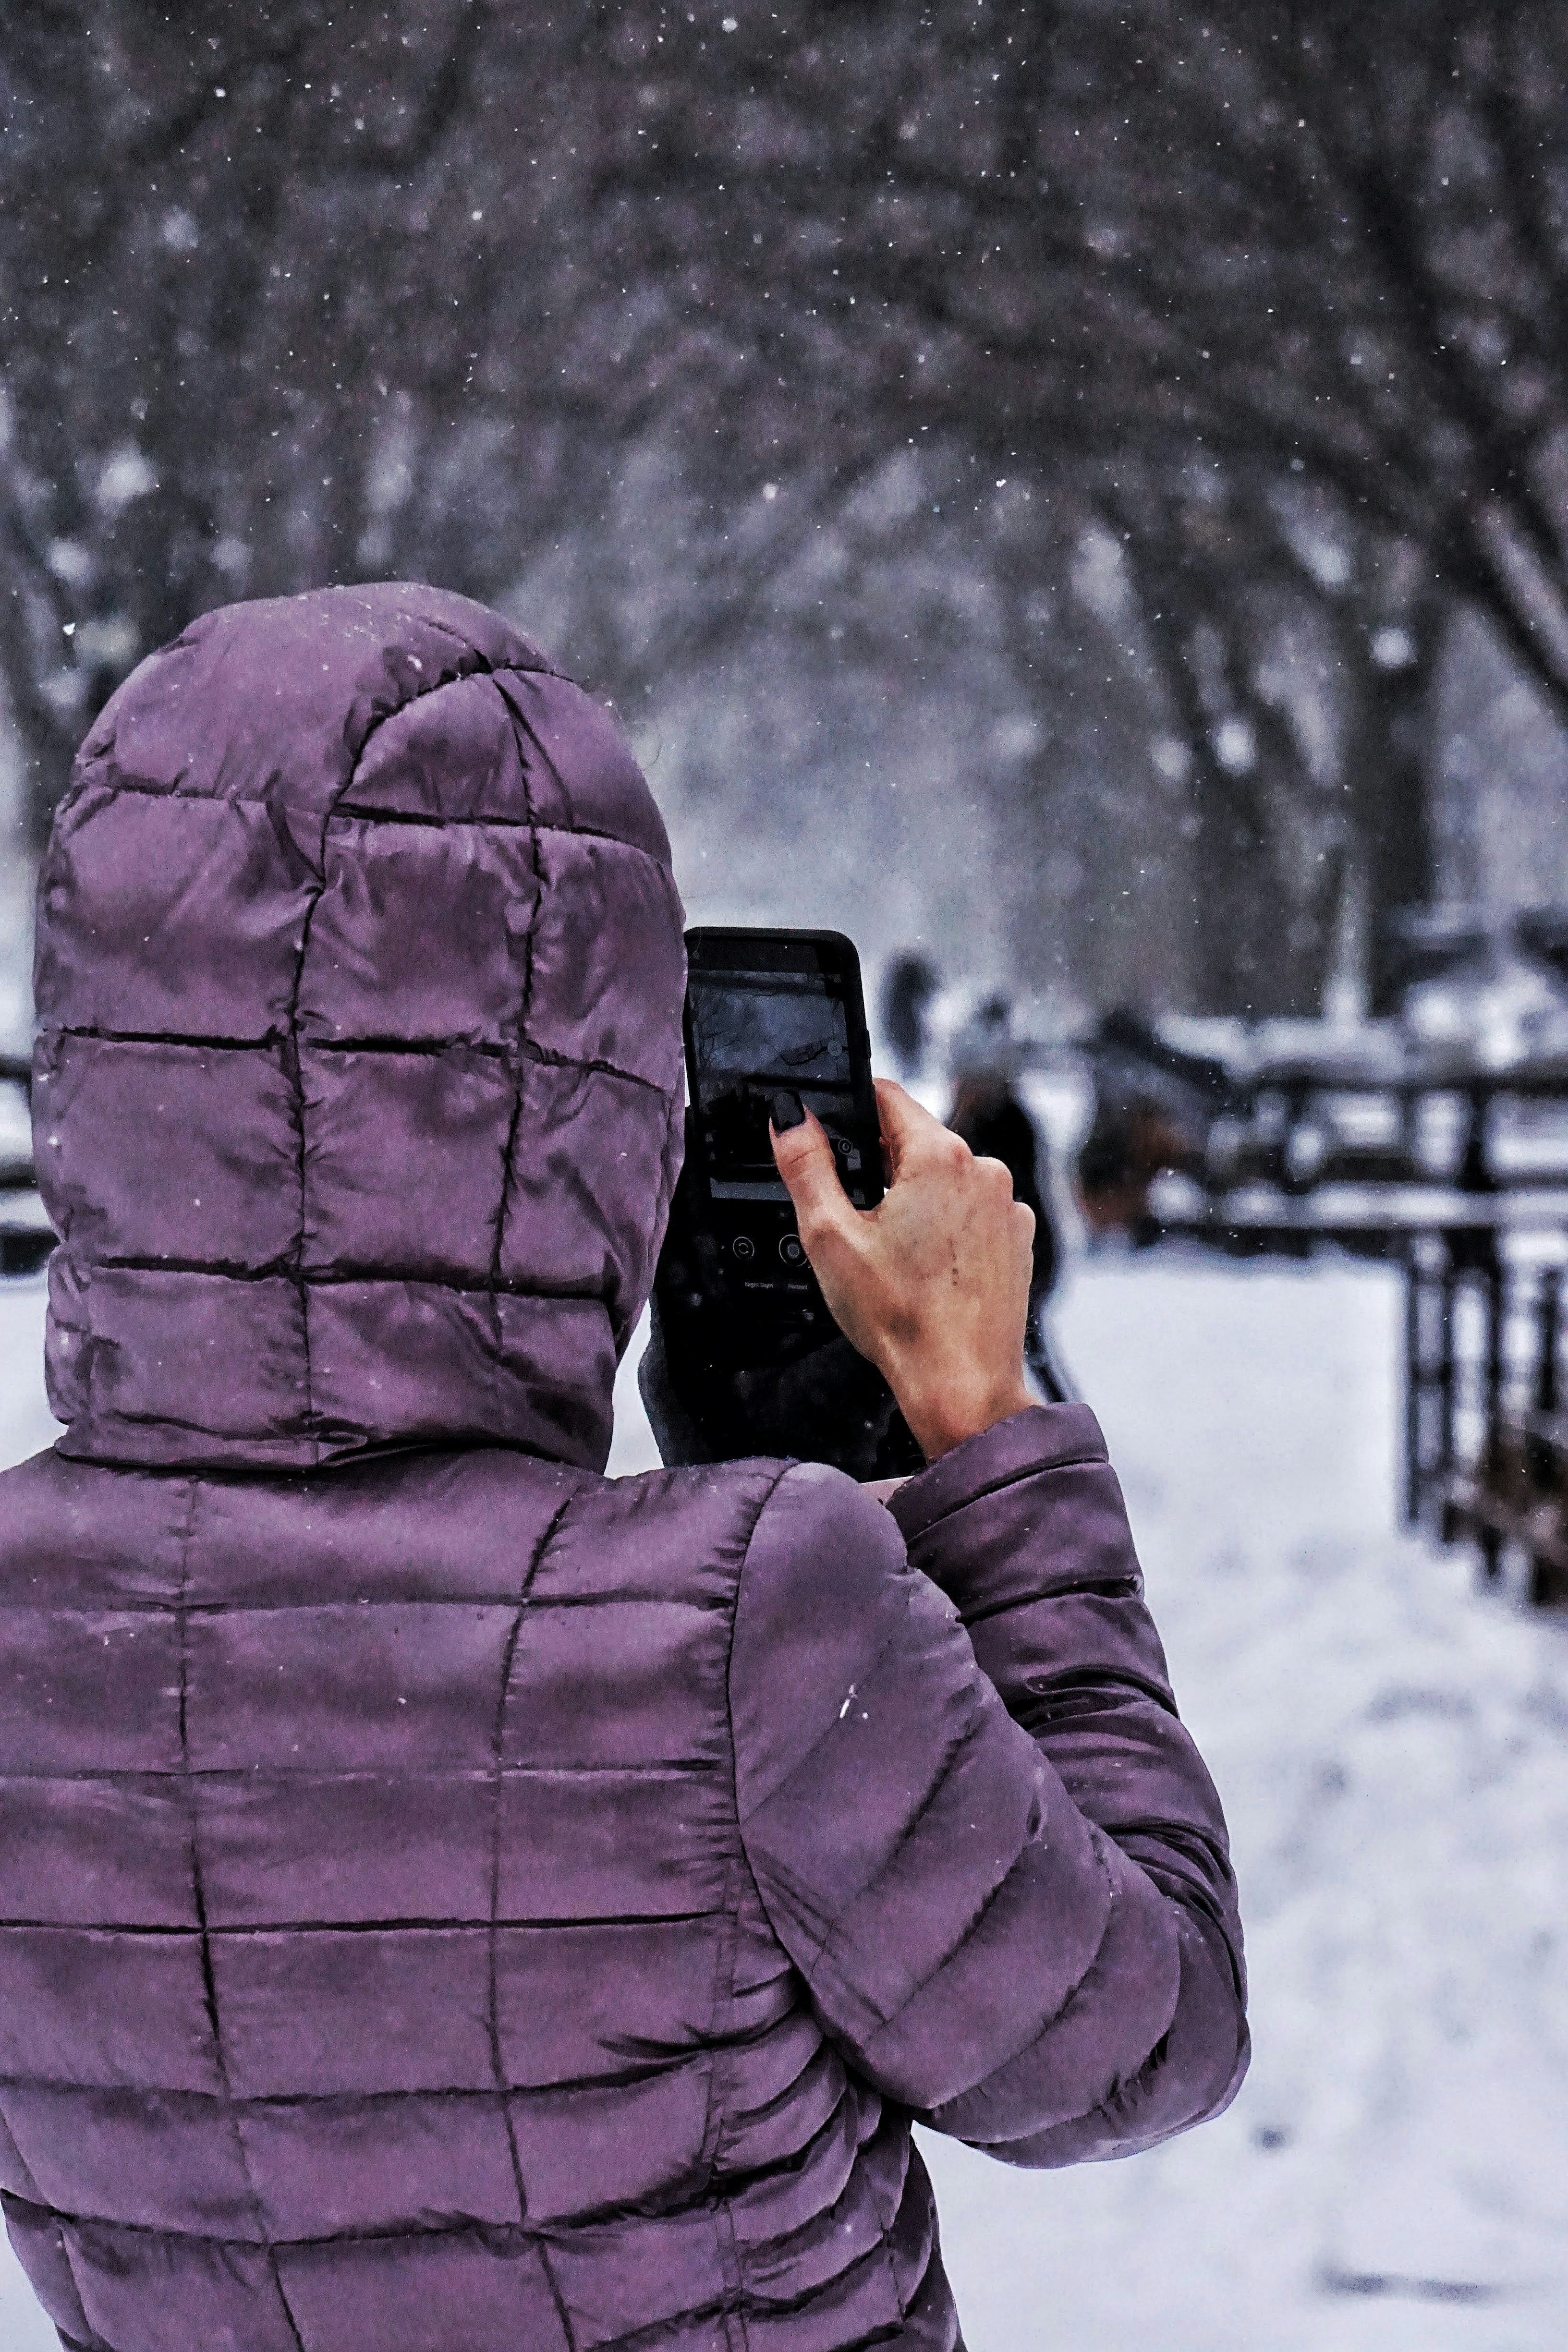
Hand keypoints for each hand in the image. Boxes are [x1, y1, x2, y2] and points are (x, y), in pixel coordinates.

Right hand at [770, 1079, 1035, 1461]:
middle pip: (916, 1141)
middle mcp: (983, 1170)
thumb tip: (791, 1116)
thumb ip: (806, 1166)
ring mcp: (1006, 1206)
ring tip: (893, 1255)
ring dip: (915, 1200)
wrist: (961, 1384)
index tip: (832, 1140)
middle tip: (856, 1221)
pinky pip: (972, 1212)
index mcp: (939, 1156)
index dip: (850, 1112)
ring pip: (944, 1179)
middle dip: (881, 1167)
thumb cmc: (900, 1320)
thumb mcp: (830, 1237)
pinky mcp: (1017, 1238)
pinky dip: (947, 1229)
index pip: (887, 1097)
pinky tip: (927, 1270)